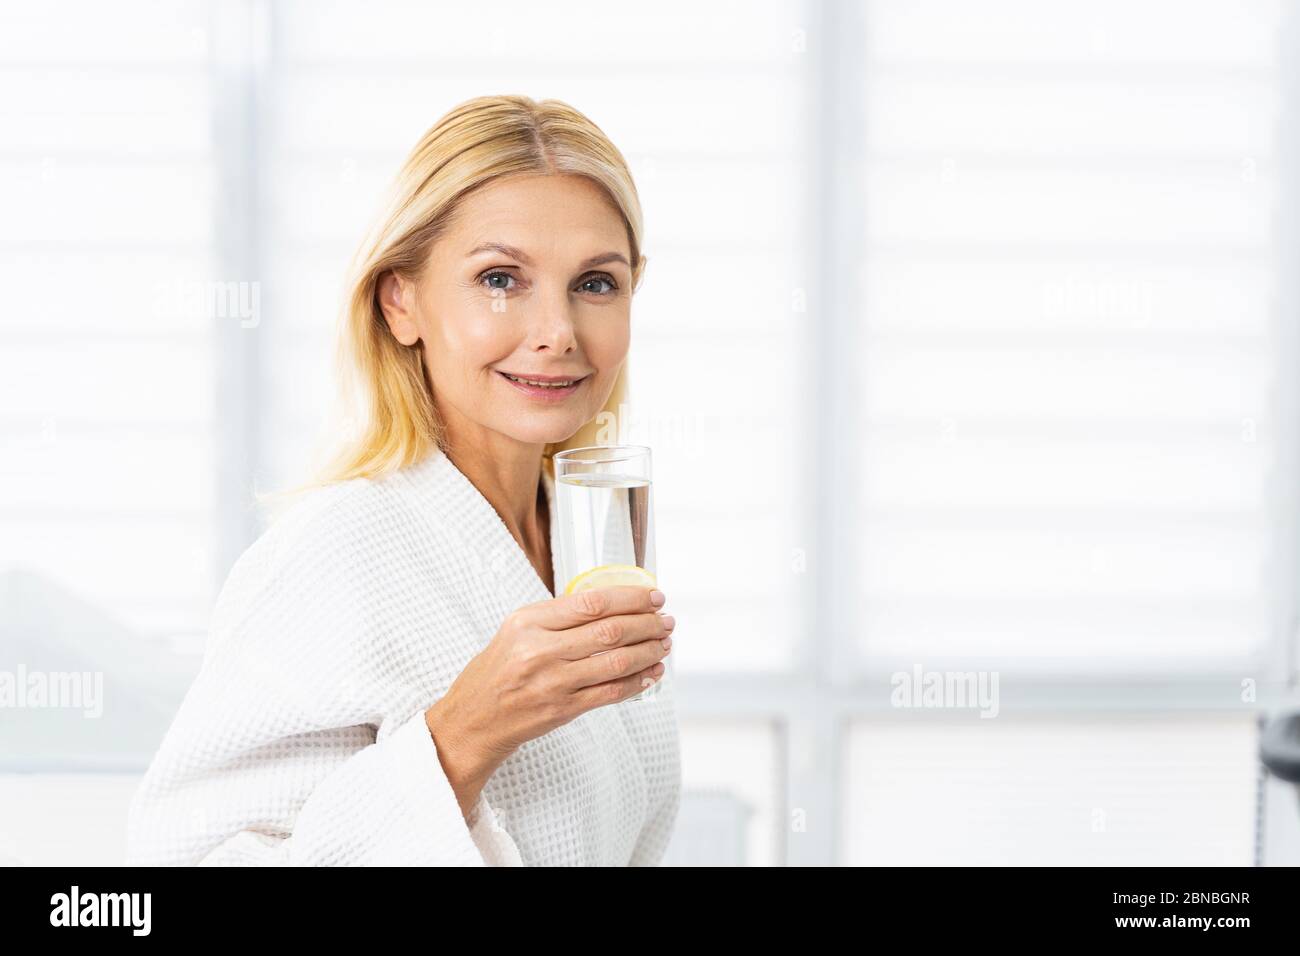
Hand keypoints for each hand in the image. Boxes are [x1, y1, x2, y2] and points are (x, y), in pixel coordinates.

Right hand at [425, 585, 673, 819]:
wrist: (472, 721)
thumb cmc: (495, 672)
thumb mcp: (515, 631)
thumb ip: (556, 617)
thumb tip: (609, 603)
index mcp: (527, 622)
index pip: (591, 602)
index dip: (630, 598)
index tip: (652, 596)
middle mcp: (540, 650)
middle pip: (610, 630)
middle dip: (647, 623)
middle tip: (666, 620)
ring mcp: (552, 682)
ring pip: (616, 661)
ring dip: (648, 651)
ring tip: (664, 643)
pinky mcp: (562, 709)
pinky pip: (611, 692)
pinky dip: (637, 681)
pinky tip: (652, 673)